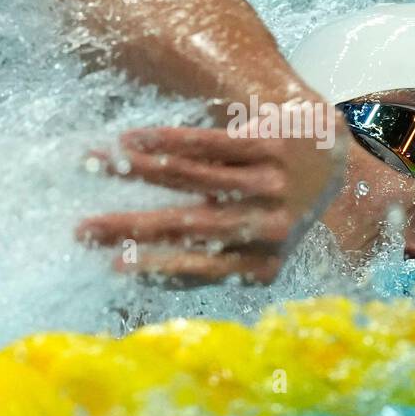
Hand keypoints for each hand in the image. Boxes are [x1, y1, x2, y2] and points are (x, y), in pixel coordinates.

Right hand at [75, 118, 347, 286]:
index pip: (200, 269)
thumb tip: (139, 275)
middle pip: (190, 226)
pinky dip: (167, 141)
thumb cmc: (275, 207)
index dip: (155, 267)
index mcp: (263, 265)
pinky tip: (132, 140)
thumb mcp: (254, 244)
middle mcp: (271, 228)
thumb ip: (211, 258)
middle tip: (85, 229)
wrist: (329, 155)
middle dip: (132, 228)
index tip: (112, 266)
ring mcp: (273, 185)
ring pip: (196, 177)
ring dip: (142, 171)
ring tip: (100, 165)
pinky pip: (211, 143)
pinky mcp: (271, 145)